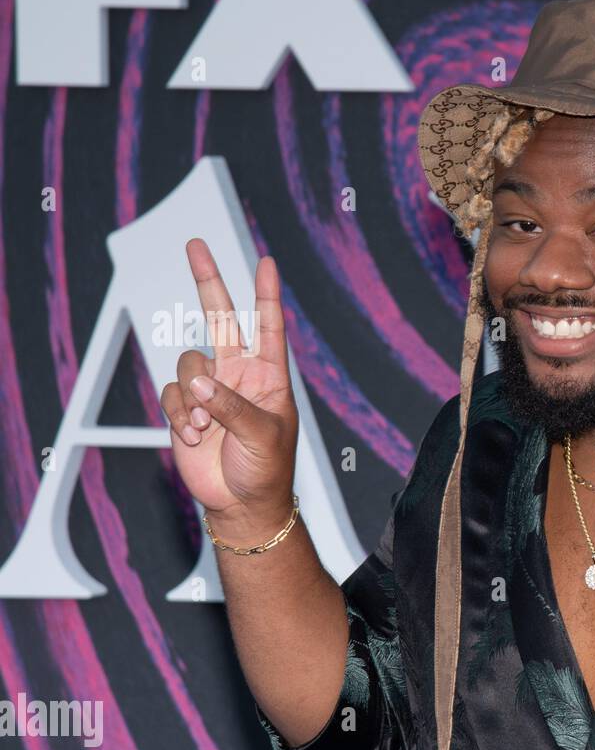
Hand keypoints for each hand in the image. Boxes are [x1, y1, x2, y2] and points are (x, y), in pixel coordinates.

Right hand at [159, 239, 298, 531]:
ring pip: (188, 364)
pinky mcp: (184, 409)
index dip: (266, 294)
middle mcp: (238, 375)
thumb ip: (231, 406)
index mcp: (268, 376)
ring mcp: (210, 390)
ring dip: (191, 396)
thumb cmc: (266, 470)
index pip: (268, 326)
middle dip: (208, 281)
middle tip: (196, 245)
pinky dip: (178, 413)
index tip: (267, 263)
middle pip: (219, 318)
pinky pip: (171, 394)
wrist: (241, 504)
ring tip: (204, 427)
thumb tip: (200, 382)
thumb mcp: (261, 436)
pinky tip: (193, 435)